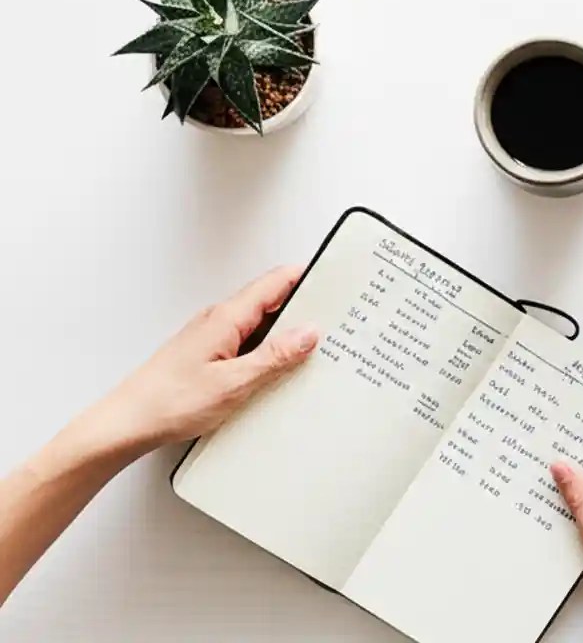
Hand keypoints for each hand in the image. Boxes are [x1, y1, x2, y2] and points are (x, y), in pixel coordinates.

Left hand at [83, 266, 317, 455]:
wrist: (126, 424)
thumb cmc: (168, 403)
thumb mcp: (233, 383)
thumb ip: (274, 356)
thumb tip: (308, 333)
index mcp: (226, 318)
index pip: (275, 282)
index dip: (307, 277)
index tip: (334, 281)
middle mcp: (219, 321)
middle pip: (271, 301)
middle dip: (304, 308)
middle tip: (334, 321)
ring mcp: (214, 338)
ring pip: (261, 325)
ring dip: (287, 334)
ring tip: (313, 350)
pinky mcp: (210, 357)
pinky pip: (249, 345)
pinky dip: (270, 352)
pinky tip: (280, 372)